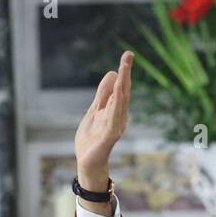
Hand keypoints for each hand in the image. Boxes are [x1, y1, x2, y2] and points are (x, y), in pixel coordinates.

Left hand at [73, 51, 131, 214]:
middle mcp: (119, 115)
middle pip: (123, 91)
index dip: (124, 70)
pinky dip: (116, 105)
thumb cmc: (92, 138)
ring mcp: (116, 125)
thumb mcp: (94, 110)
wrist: (87, 162)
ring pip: (120, 102)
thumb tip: (112, 73)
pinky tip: (117, 94)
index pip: (121, 87)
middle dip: (126, 73)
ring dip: (122, 85)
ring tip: (123, 69)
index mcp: (115, 109)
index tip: (128, 54)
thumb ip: (102, 94)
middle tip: (128, 55)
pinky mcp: (110, 135)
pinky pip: (114, 117)